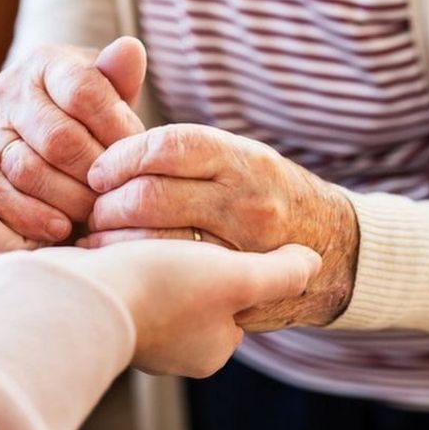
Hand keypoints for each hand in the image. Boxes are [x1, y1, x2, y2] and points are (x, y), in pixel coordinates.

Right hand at [0, 38, 146, 242]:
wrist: (44, 119)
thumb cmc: (90, 107)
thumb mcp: (108, 87)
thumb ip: (120, 76)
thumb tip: (130, 50)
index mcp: (47, 63)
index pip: (83, 91)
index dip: (116, 127)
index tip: (138, 151)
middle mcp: (12, 93)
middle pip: (57, 138)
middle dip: (95, 170)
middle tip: (121, 191)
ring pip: (27, 170)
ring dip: (68, 198)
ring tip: (97, 212)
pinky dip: (31, 216)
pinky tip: (62, 228)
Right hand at [36, 240, 320, 376]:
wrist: (74, 295)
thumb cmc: (161, 290)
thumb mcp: (236, 278)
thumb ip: (280, 275)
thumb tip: (311, 264)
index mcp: (210, 346)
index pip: (237, 295)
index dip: (231, 259)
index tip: (217, 237)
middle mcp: (174, 345)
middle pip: (197, 283)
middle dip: (189, 251)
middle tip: (183, 228)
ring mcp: (136, 328)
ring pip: (158, 270)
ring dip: (153, 246)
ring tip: (147, 230)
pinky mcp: (102, 304)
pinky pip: (124, 269)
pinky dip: (123, 250)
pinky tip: (118, 233)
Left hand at [82, 124, 358, 327]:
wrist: (335, 247)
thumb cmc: (266, 194)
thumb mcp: (239, 157)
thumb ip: (182, 152)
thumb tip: (106, 143)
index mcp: (243, 159)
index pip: (168, 147)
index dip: (121, 158)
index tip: (98, 172)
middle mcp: (247, 202)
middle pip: (152, 196)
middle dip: (108, 203)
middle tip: (93, 208)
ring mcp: (246, 249)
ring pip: (158, 243)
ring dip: (114, 240)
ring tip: (98, 237)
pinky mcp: (240, 286)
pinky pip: (176, 280)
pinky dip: (138, 270)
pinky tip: (122, 266)